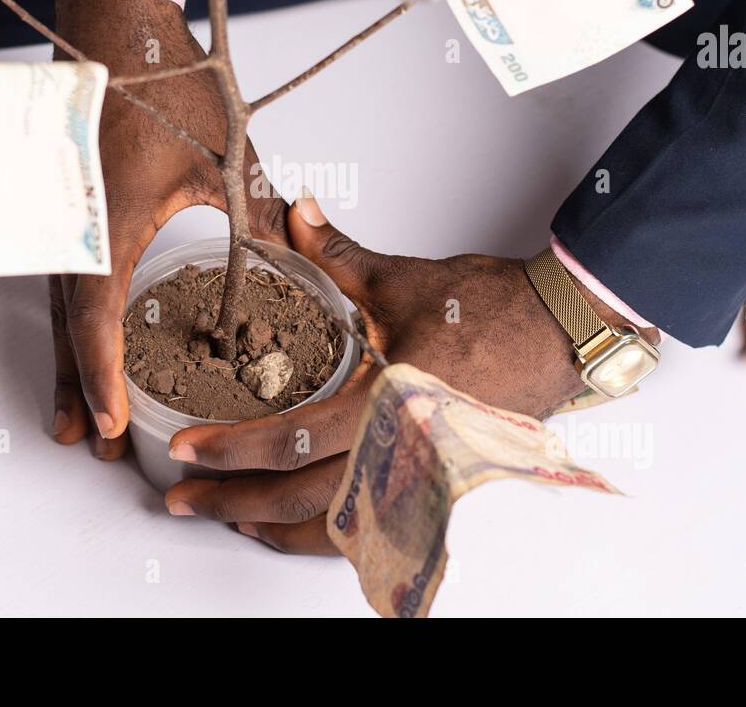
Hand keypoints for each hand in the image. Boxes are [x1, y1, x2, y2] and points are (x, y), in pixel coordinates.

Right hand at [47, 0, 287, 457]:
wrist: (110, 29)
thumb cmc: (163, 85)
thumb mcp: (223, 153)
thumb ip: (257, 210)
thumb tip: (297, 250)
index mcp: (109, 223)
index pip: (97, 318)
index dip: (104, 376)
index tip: (114, 423)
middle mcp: (73, 230)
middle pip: (68, 331)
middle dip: (84, 391)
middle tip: (98, 445)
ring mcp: (59, 220)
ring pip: (56, 312)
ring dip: (69, 367)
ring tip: (76, 420)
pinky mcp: (60, 210)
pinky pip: (58, 280)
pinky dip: (67, 324)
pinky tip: (77, 348)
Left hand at [163, 191, 658, 552]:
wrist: (563, 329)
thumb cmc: (492, 308)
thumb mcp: (402, 279)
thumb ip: (335, 253)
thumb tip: (290, 213)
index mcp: (391, 400)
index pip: (293, 441)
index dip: (230, 449)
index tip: (187, 448)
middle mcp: (406, 451)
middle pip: (303, 500)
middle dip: (232, 504)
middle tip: (183, 500)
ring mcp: (425, 476)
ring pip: (337, 527)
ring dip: (274, 527)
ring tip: (228, 519)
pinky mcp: (438, 482)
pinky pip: (374, 523)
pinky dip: (326, 532)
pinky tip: (295, 523)